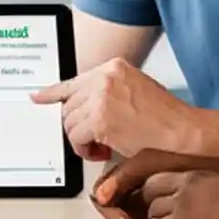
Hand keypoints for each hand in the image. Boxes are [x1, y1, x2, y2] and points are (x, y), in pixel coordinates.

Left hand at [32, 58, 200, 158]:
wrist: (180, 129)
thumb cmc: (163, 114)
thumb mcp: (135, 87)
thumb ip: (108, 89)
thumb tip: (86, 105)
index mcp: (113, 67)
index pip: (73, 79)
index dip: (52, 92)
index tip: (39, 97)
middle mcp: (104, 78)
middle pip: (70, 105)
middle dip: (77, 126)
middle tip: (92, 139)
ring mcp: (101, 97)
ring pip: (70, 122)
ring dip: (81, 139)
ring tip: (101, 146)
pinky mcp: (100, 120)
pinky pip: (76, 136)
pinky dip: (84, 149)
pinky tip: (101, 151)